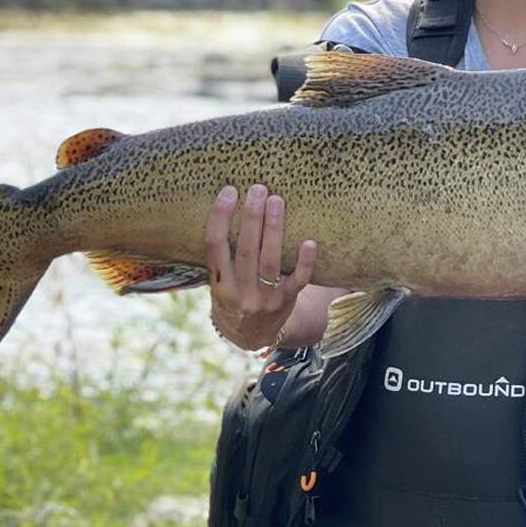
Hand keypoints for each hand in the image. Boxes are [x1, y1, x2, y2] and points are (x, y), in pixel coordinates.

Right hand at [206, 184, 316, 349]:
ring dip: (274, 230)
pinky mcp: (286, 302)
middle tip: (258, 189)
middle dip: (251, 218)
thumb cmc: (233, 299)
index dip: (220, 217)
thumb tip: (229, 207)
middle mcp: (239, 293)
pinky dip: (304, 263)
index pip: (215, 246)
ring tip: (277, 201)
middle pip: (246, 250)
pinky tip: (310, 242)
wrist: (250, 337)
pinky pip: (297, 281)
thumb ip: (221, 256)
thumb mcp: (218, 283)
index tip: (229, 191)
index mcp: (218, 284)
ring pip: (270, 261)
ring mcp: (264, 299)